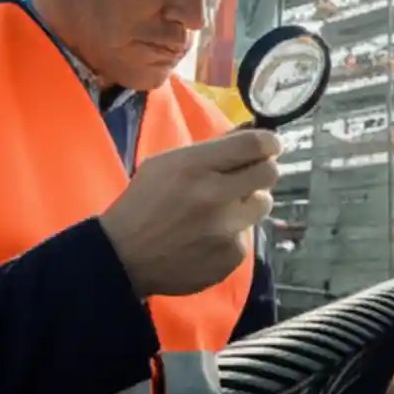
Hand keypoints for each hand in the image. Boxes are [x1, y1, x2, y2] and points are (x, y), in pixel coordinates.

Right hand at [99, 130, 281, 297]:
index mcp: (195, 167)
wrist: (123, 256)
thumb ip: (210, 151)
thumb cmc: (144, 202)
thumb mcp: (166, 163)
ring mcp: (226, 229)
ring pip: (263, 204)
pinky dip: (233, 233)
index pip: (255, 144)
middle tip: (248, 177)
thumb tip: (251, 137)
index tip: (270, 147)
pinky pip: (247, 235)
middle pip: (269, 173)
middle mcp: (216, 196)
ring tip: (223, 210)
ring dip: (249, 203)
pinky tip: (209, 238)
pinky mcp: (231, 256)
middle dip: (262, 171)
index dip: (269, 143)